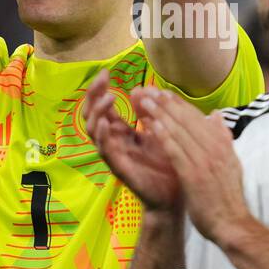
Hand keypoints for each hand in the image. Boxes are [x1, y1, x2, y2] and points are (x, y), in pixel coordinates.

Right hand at [83, 71, 180, 212]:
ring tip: (108, 97)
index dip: (100, 90)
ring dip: (98, 113)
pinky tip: (105, 124)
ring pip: (93, 131)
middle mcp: (113, 142)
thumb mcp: (161, 132)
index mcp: (122, 133)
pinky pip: (104, 152)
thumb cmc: (168, 165)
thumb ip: (149, 113)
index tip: (106, 71)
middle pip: (92, 115)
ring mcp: (114, 156)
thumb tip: (138, 89)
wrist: (176, 197)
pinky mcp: (119, 169)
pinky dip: (102, 136)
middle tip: (101, 78)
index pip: (103, 108)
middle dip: (93, 95)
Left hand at [134, 89, 250, 241]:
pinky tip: (151, 126)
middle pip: (187, 120)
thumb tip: (216, 115)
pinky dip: (163, 135)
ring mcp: (204, 161)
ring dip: (161, 114)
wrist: (232, 224)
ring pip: (179, 131)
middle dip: (167, 103)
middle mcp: (214, 148)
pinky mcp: (193, 175)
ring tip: (145, 101)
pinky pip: (175, 150)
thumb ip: (223, 139)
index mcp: (222, 145)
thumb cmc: (228, 198)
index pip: (198, 118)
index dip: (179, 104)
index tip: (165, 93)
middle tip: (150, 91)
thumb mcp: (231, 163)